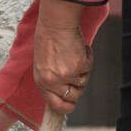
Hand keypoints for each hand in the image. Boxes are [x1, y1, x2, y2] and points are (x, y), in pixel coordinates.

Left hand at [33, 1, 92, 115]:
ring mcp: (66, 75)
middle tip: (78, 72)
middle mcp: (53, 81)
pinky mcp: (78, 66)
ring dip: (83, 69)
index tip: (72, 104)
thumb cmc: (49, 40)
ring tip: (74, 55)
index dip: (66, 107)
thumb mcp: (43, 64)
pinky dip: (88, 57)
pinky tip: (79, 48)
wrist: (56, 23)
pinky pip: (89, 67)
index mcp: (41, 82)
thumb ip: (51, 80)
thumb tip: (66, 94)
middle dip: (79, 86)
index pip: (55, 105)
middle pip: (74, 96)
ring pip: (83, 82)